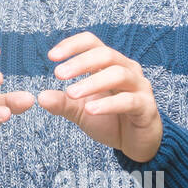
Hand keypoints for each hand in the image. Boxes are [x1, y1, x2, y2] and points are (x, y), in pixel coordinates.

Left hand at [35, 31, 162, 162]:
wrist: (135, 144)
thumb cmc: (109, 120)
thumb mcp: (80, 111)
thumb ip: (63, 103)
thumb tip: (40, 96)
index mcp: (110, 64)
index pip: (92, 43)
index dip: (72, 45)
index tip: (51, 56)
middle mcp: (127, 70)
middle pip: (105, 54)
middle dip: (80, 62)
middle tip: (58, 74)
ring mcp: (139, 87)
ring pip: (118, 74)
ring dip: (92, 82)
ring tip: (71, 93)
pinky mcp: (146, 108)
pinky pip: (129, 101)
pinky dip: (108, 104)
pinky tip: (90, 110)